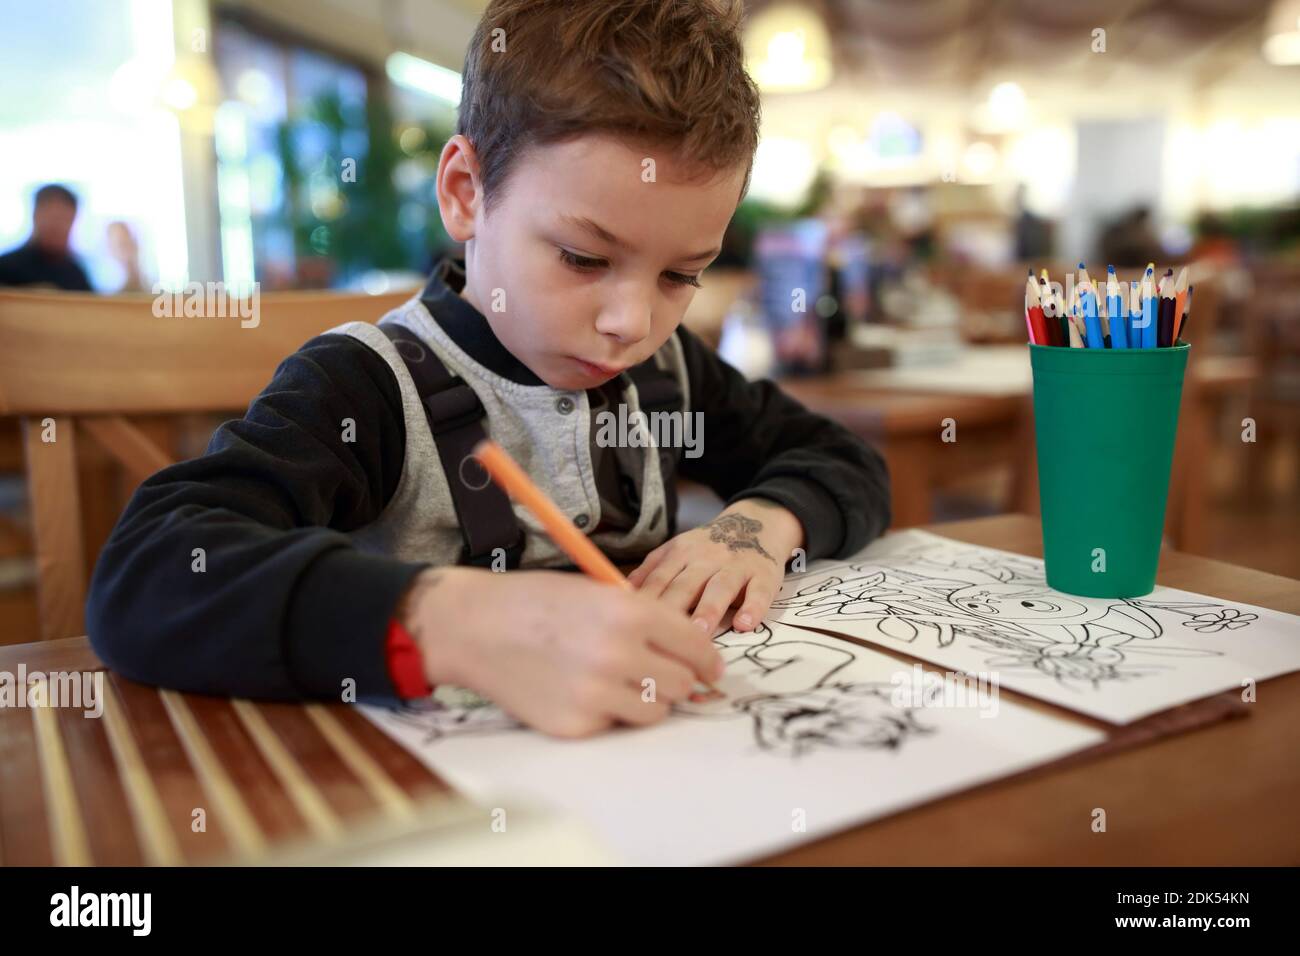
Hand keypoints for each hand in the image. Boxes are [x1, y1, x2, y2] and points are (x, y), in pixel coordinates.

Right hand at [398, 567, 724, 737]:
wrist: (475, 628)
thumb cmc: (535, 602)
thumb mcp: (597, 591)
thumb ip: (645, 617)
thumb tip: (689, 648)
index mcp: (628, 613)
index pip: (695, 645)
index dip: (707, 658)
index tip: (709, 667)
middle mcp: (617, 655)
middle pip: (681, 683)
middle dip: (678, 679)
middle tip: (666, 674)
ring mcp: (595, 695)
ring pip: (654, 711)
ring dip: (647, 699)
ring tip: (620, 680)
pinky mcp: (575, 725)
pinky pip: (614, 724)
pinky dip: (608, 712)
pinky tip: (582, 689)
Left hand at [627, 499, 803, 636]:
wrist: (756, 523)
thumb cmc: (709, 549)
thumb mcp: (677, 551)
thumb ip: (651, 571)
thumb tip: (619, 593)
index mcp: (681, 552)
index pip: (659, 579)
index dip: (645, 602)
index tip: (631, 626)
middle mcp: (707, 557)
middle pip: (686, 585)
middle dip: (673, 609)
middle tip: (660, 635)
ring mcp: (737, 566)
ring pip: (720, 588)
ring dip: (709, 610)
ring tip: (700, 633)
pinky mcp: (764, 574)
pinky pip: (760, 592)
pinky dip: (753, 607)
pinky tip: (746, 625)